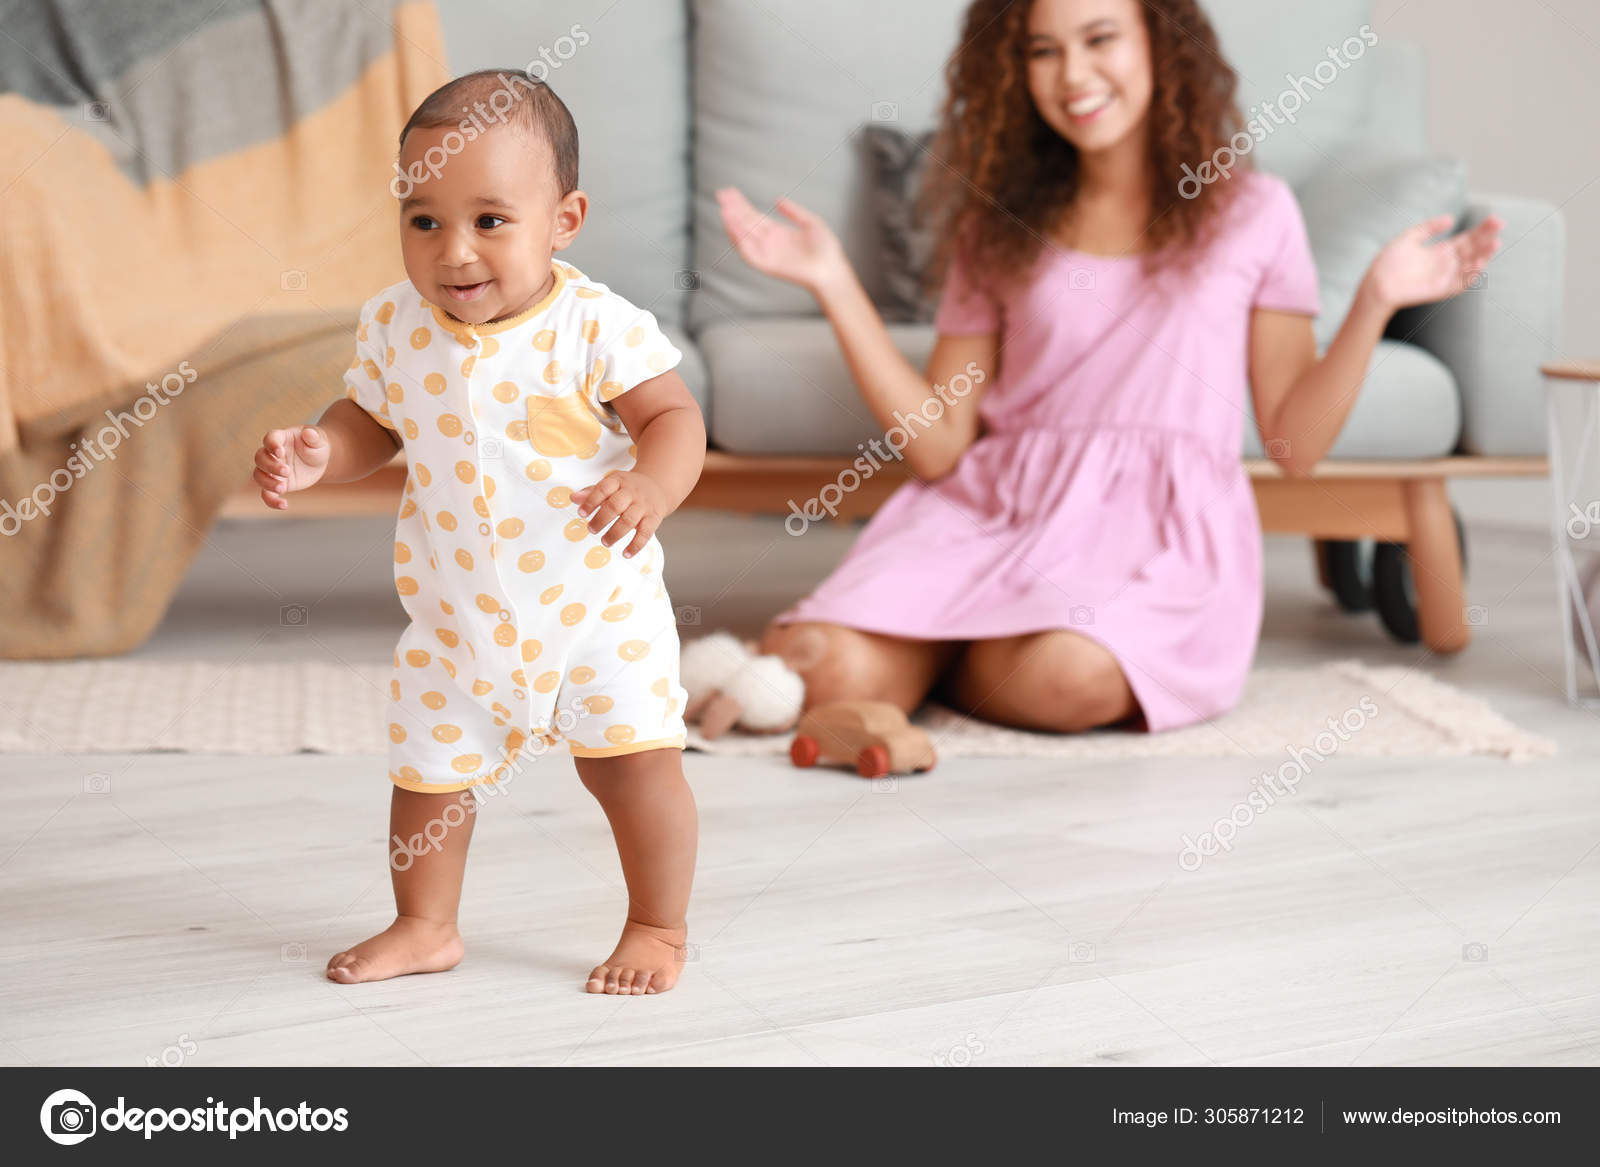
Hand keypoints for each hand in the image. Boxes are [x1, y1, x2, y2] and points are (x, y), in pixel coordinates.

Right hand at [254, 425, 331, 509]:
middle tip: (287, 472)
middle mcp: (272, 454)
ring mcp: (271, 470)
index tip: (280, 452)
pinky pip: (266, 494)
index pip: (270, 438)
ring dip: (267, 483)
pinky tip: (284, 505)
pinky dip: (271, 501)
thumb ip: (314, 436)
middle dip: (270, 466)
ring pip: (258, 476)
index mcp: (281, 438)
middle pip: (260, 458)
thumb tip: (309, 433)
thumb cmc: (317, 446)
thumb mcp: (320, 440)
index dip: (271, 444)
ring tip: (282, 488)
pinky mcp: (276, 483)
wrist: (320, 461)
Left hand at [570, 470, 668, 557]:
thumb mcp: (611, 484)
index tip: (581, 513)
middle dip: (601, 519)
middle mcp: (632, 492)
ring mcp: (644, 506)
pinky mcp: (654, 518)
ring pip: (629, 521)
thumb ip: (592, 492)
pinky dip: (635, 545)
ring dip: (615, 534)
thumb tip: (573, 498)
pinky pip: (645, 533)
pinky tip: (626, 553)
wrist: (658, 486)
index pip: (603, 489)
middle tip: (591, 529)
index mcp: (619, 481)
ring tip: (605, 542)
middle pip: (615, 505)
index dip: (591, 501)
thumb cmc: (628, 488)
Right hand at [714, 186, 848, 295]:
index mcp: (778, 233)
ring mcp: (767, 253)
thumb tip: (777, 199)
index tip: (730, 192)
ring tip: (723, 207)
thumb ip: (793, 211)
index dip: (741, 205)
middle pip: (746, 223)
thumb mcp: (810, 223)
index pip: (754, 216)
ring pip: (744, 236)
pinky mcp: (767, 264)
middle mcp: (769, 242)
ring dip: (732, 223)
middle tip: (720, 194)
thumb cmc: (826, 249)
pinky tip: (732, 226)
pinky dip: (739, 240)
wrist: (831, 269)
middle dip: (733, 209)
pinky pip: (748, 252)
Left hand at [1361, 213, 1503, 313]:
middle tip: (1499, 224)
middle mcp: (1447, 263)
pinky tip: (1479, 263)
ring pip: (1471, 265)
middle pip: (1473, 249)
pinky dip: (1471, 275)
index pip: (1468, 238)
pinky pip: (1461, 283)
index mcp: (1441, 250)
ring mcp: (1445, 277)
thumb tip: (1451, 218)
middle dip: (1487, 237)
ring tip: (1494, 243)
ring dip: (1484, 255)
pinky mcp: (1441, 290)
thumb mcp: (1409, 238)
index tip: (1495, 219)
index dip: (1482, 229)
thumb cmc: (1388, 262)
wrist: (1375, 284)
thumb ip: (1429, 228)